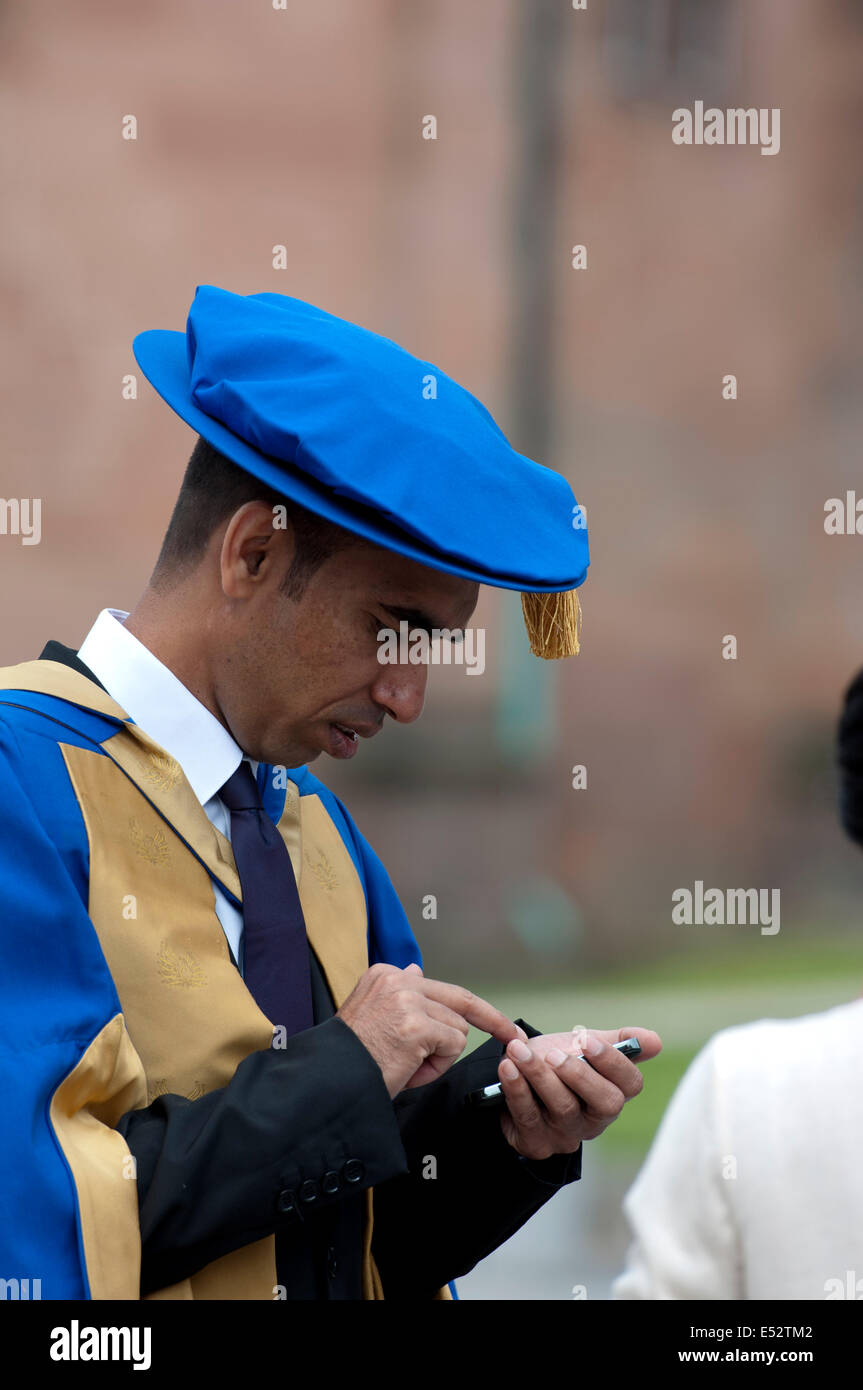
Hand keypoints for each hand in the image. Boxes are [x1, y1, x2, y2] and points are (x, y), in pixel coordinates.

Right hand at [337, 962, 525, 1098]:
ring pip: (456, 1030)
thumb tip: (418, 968)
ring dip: (440, 1056)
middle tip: (513, 1035)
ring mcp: (408, 1001)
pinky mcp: (416, 1026)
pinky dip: (437, 1066)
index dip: (470, 1009)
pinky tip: (409, 1070)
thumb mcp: (372, 1013)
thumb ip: (401, 994)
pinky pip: (451, 1046)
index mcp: (387, 974)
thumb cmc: (351, 1056)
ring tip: (407, 1067)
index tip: (496, 1020)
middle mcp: (399, 979)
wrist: (328, 1078)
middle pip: (459, 1002)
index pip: (442, 987)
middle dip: (490, 1020)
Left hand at [497, 1026, 661, 1159]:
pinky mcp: (538, 1143)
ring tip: (518, 1050)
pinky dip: (516, 1089)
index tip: (587, 1040)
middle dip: (580, 1075)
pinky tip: (507, 1068)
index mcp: (613, 1092)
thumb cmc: (559, 1063)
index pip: (630, 1084)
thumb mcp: (586, 1048)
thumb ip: (618, 1042)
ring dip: (539, 1076)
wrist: (517, 1082)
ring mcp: (567, 1134)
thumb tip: (655, 1040)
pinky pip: (529, 1117)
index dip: (613, 1062)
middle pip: (604, 1103)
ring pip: (562, 1108)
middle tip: (555, 1054)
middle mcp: (595, 1119)